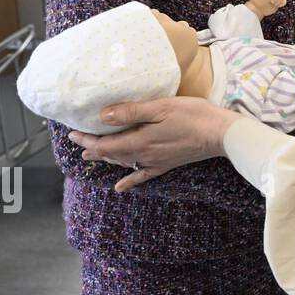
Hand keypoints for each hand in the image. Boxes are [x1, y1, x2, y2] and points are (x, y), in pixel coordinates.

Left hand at [67, 97, 236, 192]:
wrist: (221, 134)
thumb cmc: (193, 115)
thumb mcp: (160, 107)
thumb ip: (131, 112)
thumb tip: (103, 116)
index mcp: (139, 141)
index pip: (104, 144)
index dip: (87, 139)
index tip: (73, 132)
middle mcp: (143, 155)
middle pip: (111, 154)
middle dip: (93, 148)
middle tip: (78, 142)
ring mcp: (155, 161)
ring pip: (124, 162)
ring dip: (107, 159)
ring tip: (93, 155)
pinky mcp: (168, 164)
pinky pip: (144, 175)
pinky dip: (130, 181)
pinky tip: (121, 187)